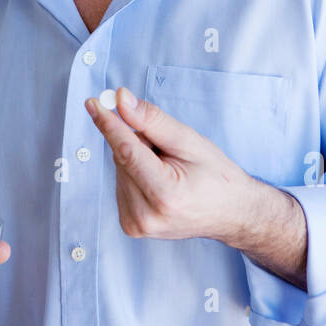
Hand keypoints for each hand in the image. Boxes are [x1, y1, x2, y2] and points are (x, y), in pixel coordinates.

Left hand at [86, 86, 260, 244]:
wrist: (231, 213)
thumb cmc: (216, 177)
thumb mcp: (190, 141)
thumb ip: (152, 121)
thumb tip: (120, 101)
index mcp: (165, 195)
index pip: (126, 151)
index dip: (109, 124)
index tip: (94, 103)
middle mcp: (145, 215)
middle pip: (121, 157)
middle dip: (138, 142)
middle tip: (168, 150)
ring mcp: (136, 224)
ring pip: (119, 169)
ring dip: (137, 159)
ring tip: (170, 171)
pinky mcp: (130, 225)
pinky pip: (122, 183)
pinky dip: (135, 173)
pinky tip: (159, 182)